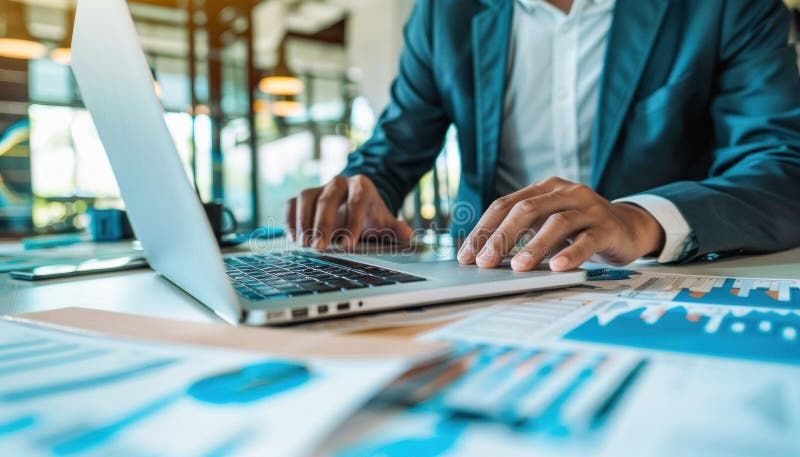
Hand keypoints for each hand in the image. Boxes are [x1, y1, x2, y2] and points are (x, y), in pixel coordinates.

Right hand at [286, 175, 412, 249]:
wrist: (355, 206)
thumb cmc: (369, 216)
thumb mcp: (384, 222)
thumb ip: (396, 229)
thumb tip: (410, 236)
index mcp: (362, 186)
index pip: (356, 201)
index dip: (352, 222)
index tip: (348, 245)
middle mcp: (339, 182)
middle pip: (328, 198)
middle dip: (322, 224)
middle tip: (319, 247)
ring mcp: (318, 188)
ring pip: (306, 197)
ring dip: (303, 221)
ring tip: (304, 244)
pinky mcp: (303, 197)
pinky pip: (292, 203)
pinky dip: (290, 220)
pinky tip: (294, 239)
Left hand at [457, 177, 664, 271]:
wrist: (628, 228)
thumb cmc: (579, 229)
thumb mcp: (547, 225)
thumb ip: (522, 233)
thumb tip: (483, 257)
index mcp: (543, 188)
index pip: (505, 205)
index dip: (483, 230)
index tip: (467, 255)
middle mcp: (565, 192)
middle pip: (527, 210)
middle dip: (501, 237)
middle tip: (485, 262)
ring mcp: (589, 207)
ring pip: (557, 223)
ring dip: (534, 246)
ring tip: (518, 267)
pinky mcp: (608, 227)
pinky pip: (587, 240)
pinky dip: (570, 253)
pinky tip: (556, 267)